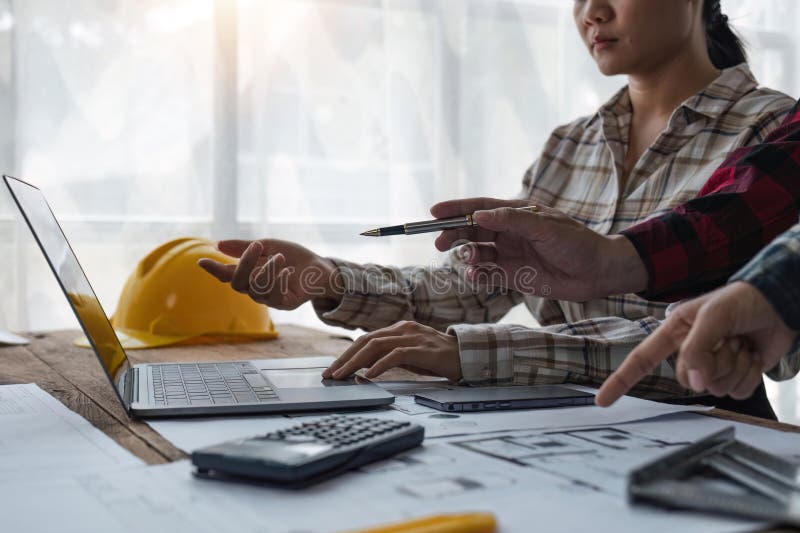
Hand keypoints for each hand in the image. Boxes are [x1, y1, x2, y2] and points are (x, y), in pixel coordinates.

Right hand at [197, 239, 340, 309]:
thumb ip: (244, 247)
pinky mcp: (285, 303)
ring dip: (267, 270)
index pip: (227, 275)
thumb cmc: (293, 256)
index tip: (202, 261)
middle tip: (257, 245)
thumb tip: (218, 244)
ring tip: (280, 257)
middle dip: (245, 263)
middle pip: (238, 283)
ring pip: (257, 289)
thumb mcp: (268, 246)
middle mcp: (256, 289)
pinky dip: (280, 280)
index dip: (214, 269)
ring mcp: (270, 298)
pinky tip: (288, 270)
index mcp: (249, 275)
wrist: (320, 267)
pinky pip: (275, 296)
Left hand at [322, 321, 461, 381]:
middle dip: (344, 358)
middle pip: (365, 341)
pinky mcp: (421, 348)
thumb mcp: (409, 357)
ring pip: (375, 346)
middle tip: (330, 374)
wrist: (466, 357)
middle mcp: (403, 329)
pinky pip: (395, 355)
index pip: (366, 339)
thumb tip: (364, 368)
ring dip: (355, 362)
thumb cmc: (437, 358)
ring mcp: (412, 337)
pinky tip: (369, 375)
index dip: (347, 353)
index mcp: (398, 329)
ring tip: (342, 376)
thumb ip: (389, 357)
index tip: (333, 368)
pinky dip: (379, 365)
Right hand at [430, 198, 646, 300]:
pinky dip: (477, 274)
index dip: (456, 208)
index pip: (479, 207)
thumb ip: (511, 221)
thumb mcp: (545, 227)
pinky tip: (475, 276)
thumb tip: (479, 216)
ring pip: (477, 252)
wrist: (598, 272)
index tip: (434, 212)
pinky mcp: (512, 275)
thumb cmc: (576, 243)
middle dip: (454, 234)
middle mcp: (509, 232)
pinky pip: (486, 273)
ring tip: (468, 260)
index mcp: (516, 213)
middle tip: (440, 243)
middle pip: (472, 230)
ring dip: (467, 256)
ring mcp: (509, 254)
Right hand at [596, 282, 798, 406]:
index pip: (641, 359)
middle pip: (686, 379)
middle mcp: (690, 350)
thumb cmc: (743, 300)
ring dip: (734, 367)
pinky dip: (749, 376)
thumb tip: (695, 382)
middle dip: (712, 363)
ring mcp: (714, 365)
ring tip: (741, 344)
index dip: (621, 381)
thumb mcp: (713, 316)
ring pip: (714, 389)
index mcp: (675, 331)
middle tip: (727, 340)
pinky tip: (752, 355)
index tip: (603, 401)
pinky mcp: (737, 375)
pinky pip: (737, 393)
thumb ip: (697, 348)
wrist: (781, 302)